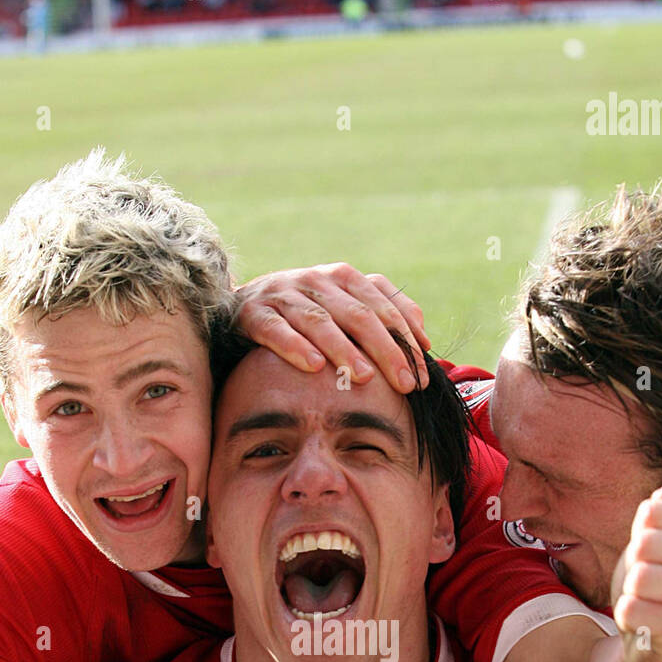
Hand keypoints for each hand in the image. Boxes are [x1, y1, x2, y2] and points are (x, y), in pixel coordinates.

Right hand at [233, 263, 430, 392]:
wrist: (238, 307)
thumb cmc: (301, 316)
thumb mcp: (342, 310)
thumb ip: (381, 316)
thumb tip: (424, 338)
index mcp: (342, 278)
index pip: (383, 305)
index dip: (406, 338)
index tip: (423, 374)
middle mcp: (315, 280)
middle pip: (358, 315)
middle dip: (386, 350)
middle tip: (406, 384)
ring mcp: (283, 294)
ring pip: (320, 321)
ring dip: (345, 350)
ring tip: (364, 377)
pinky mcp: (253, 312)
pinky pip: (276, 330)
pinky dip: (295, 346)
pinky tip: (313, 366)